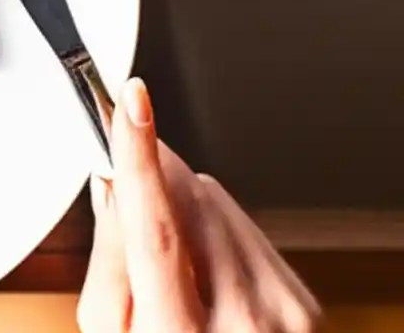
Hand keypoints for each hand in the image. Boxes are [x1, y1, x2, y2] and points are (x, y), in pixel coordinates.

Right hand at [78, 79, 320, 332]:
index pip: (155, 228)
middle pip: (185, 202)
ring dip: (179, 208)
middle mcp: (242, 325)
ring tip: (166, 263)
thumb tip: (118, 188)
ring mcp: (283, 315)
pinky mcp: (305, 305)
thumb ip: (109, 265)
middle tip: (120, 190)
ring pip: (216, 205)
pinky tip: (202, 273)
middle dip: (147, 179)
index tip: (130, 104)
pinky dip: (215, 235)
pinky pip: (246, 231)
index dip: (137, 155)